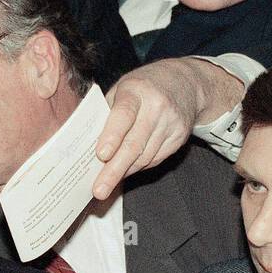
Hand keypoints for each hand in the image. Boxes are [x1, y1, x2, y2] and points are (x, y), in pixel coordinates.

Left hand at [94, 59, 203, 198]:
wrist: (184, 82)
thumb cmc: (141, 87)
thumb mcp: (121, 89)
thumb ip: (106, 113)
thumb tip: (87, 144)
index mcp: (136, 91)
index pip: (123, 115)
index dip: (112, 136)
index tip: (100, 156)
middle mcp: (157, 107)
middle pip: (134, 144)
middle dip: (114, 170)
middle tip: (99, 190)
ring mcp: (172, 123)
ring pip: (145, 156)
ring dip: (124, 172)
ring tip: (106, 184)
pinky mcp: (180, 136)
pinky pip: (156, 159)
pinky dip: (138, 167)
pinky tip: (126, 171)